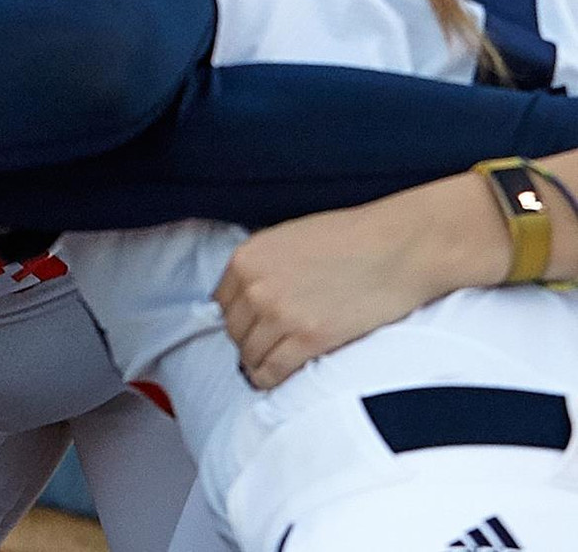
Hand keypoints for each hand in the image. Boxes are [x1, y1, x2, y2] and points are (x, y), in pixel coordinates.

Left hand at [215, 184, 498, 389]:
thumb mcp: (287, 240)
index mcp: (246, 258)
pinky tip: (277, 379)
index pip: (221, 302)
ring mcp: (279, 314)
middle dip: (248, 340)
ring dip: (258, 363)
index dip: (238, 317)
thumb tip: (248, 295)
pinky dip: (270, 379)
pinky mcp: (308, 338)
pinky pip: (273, 370)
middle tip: (265, 348)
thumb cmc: (350, 239)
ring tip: (270, 367)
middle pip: (233, 330)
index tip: (251, 327)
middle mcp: (255, 286)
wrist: (397, 247)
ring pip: (249, 354)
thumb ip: (262, 267)